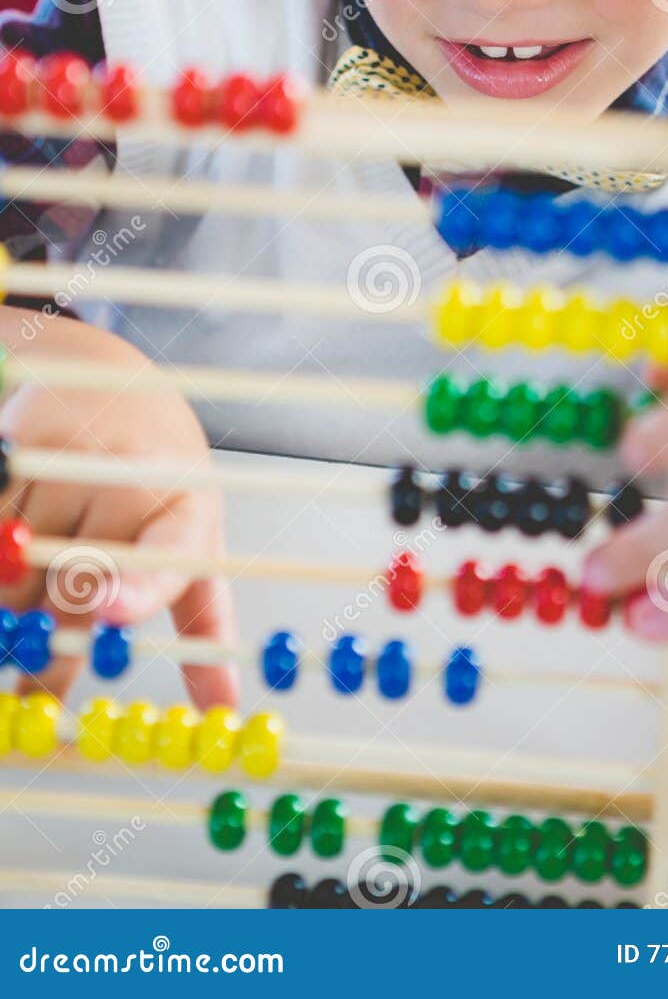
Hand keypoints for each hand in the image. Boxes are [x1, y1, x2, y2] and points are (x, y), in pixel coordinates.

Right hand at [0, 310, 236, 707]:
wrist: (110, 382)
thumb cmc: (161, 475)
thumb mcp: (196, 538)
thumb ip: (204, 620)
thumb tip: (223, 709)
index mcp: (183, 508)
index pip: (165, 553)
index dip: (136, 586)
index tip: (107, 613)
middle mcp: (126, 480)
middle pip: (69, 591)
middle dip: (49, 651)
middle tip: (36, 699)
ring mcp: (66, 462)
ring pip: (15, 574)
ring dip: (15, 607)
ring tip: (29, 603)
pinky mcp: (15, 452)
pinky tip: (10, 563)